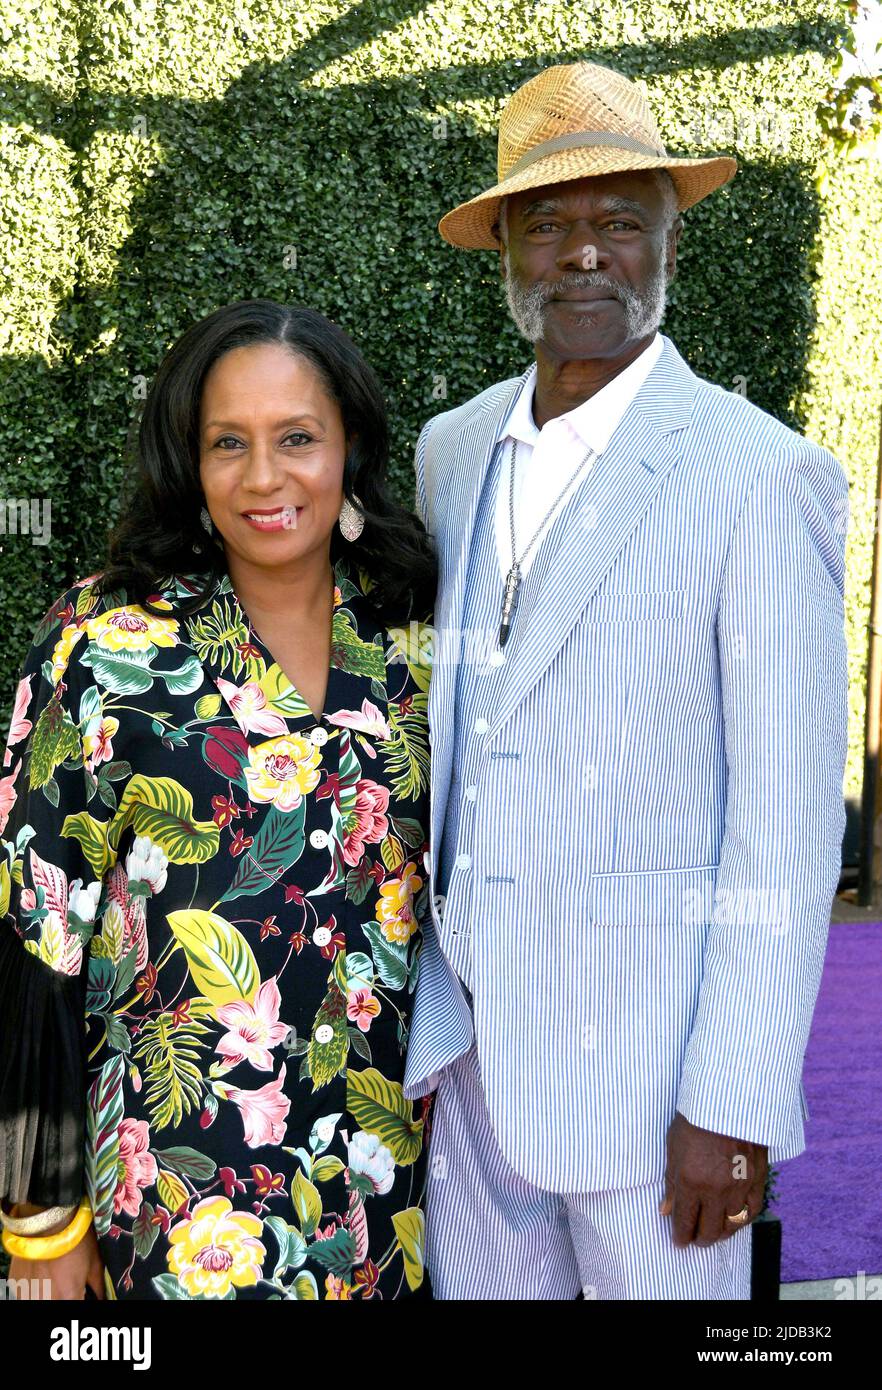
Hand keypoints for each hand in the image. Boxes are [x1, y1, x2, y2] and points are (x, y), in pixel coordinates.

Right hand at [8, 1220, 104, 1299]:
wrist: (47, 1219)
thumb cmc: (76, 1239)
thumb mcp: (95, 1262)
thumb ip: (98, 1287)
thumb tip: (102, 1298)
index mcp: (69, 1298)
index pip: (79, 1310)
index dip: (83, 1300)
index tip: (83, 1294)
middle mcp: (47, 1301)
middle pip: (59, 1305)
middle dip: (66, 1296)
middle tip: (68, 1283)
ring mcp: (28, 1295)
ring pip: (43, 1301)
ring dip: (51, 1294)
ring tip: (55, 1277)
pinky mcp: (16, 1286)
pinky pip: (28, 1295)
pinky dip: (37, 1289)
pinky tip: (43, 1274)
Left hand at [660, 1110, 767, 1247]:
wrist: (729, 1099)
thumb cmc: (695, 1119)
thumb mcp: (674, 1148)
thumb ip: (671, 1182)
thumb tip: (666, 1210)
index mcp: (691, 1181)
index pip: (685, 1223)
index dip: (681, 1237)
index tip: (679, 1240)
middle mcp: (716, 1190)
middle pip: (710, 1231)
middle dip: (700, 1239)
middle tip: (695, 1238)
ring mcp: (740, 1186)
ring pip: (732, 1226)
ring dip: (722, 1233)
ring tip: (714, 1231)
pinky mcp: (758, 1179)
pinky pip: (752, 1211)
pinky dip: (743, 1220)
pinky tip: (735, 1219)